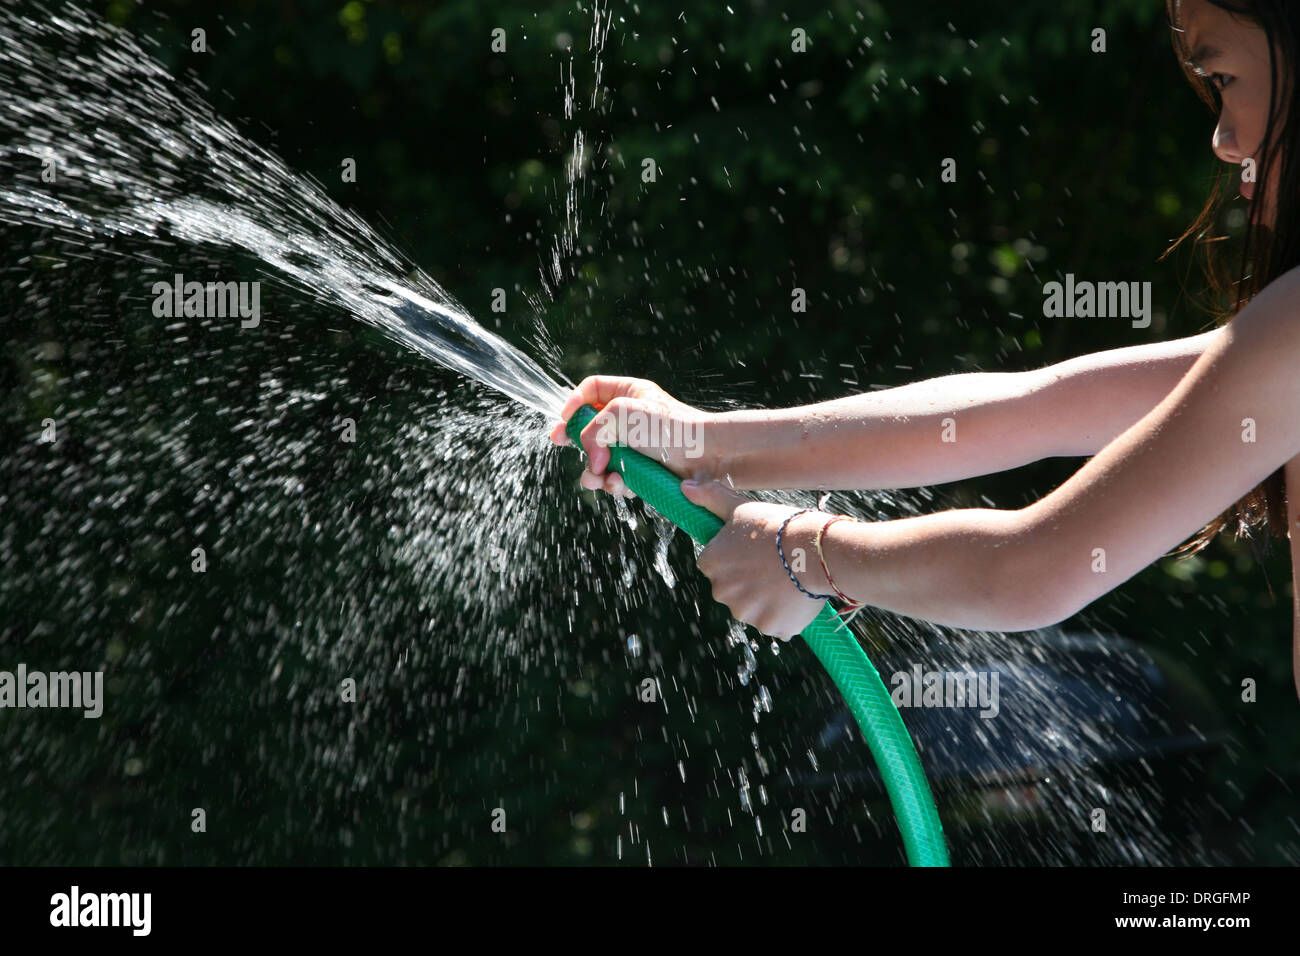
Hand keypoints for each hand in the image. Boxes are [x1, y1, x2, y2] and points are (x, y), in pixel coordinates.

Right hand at [550, 375, 715, 497]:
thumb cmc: (669, 427)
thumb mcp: (621, 414)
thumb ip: (593, 430)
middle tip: (561, 446)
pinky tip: (621, 485)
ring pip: (600, 458)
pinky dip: (614, 483)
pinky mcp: (642, 469)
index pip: (591, 390)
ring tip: (597, 477)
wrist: (705, 457)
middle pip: (590, 427)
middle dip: (578, 441)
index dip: (573, 402)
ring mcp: (635, 445)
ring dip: (594, 470)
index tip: (562, 421)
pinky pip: (617, 477)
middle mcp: (630, 417)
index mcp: (628, 392)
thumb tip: (591, 459)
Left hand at [681, 479, 832, 639]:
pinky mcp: (772, 628)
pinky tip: (798, 594)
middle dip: (751, 582)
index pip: (718, 567)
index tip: (756, 551)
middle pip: (735, 590)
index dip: (739, 559)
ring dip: (769, 600)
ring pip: (756, 609)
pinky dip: (786, 615)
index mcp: (710, 565)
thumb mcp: (740, 507)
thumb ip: (711, 498)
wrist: (813, 549)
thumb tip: (685, 488)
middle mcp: (722, 593)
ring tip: (789, 578)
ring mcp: (747, 613)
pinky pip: (777, 624)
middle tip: (774, 564)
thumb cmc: (776, 526)